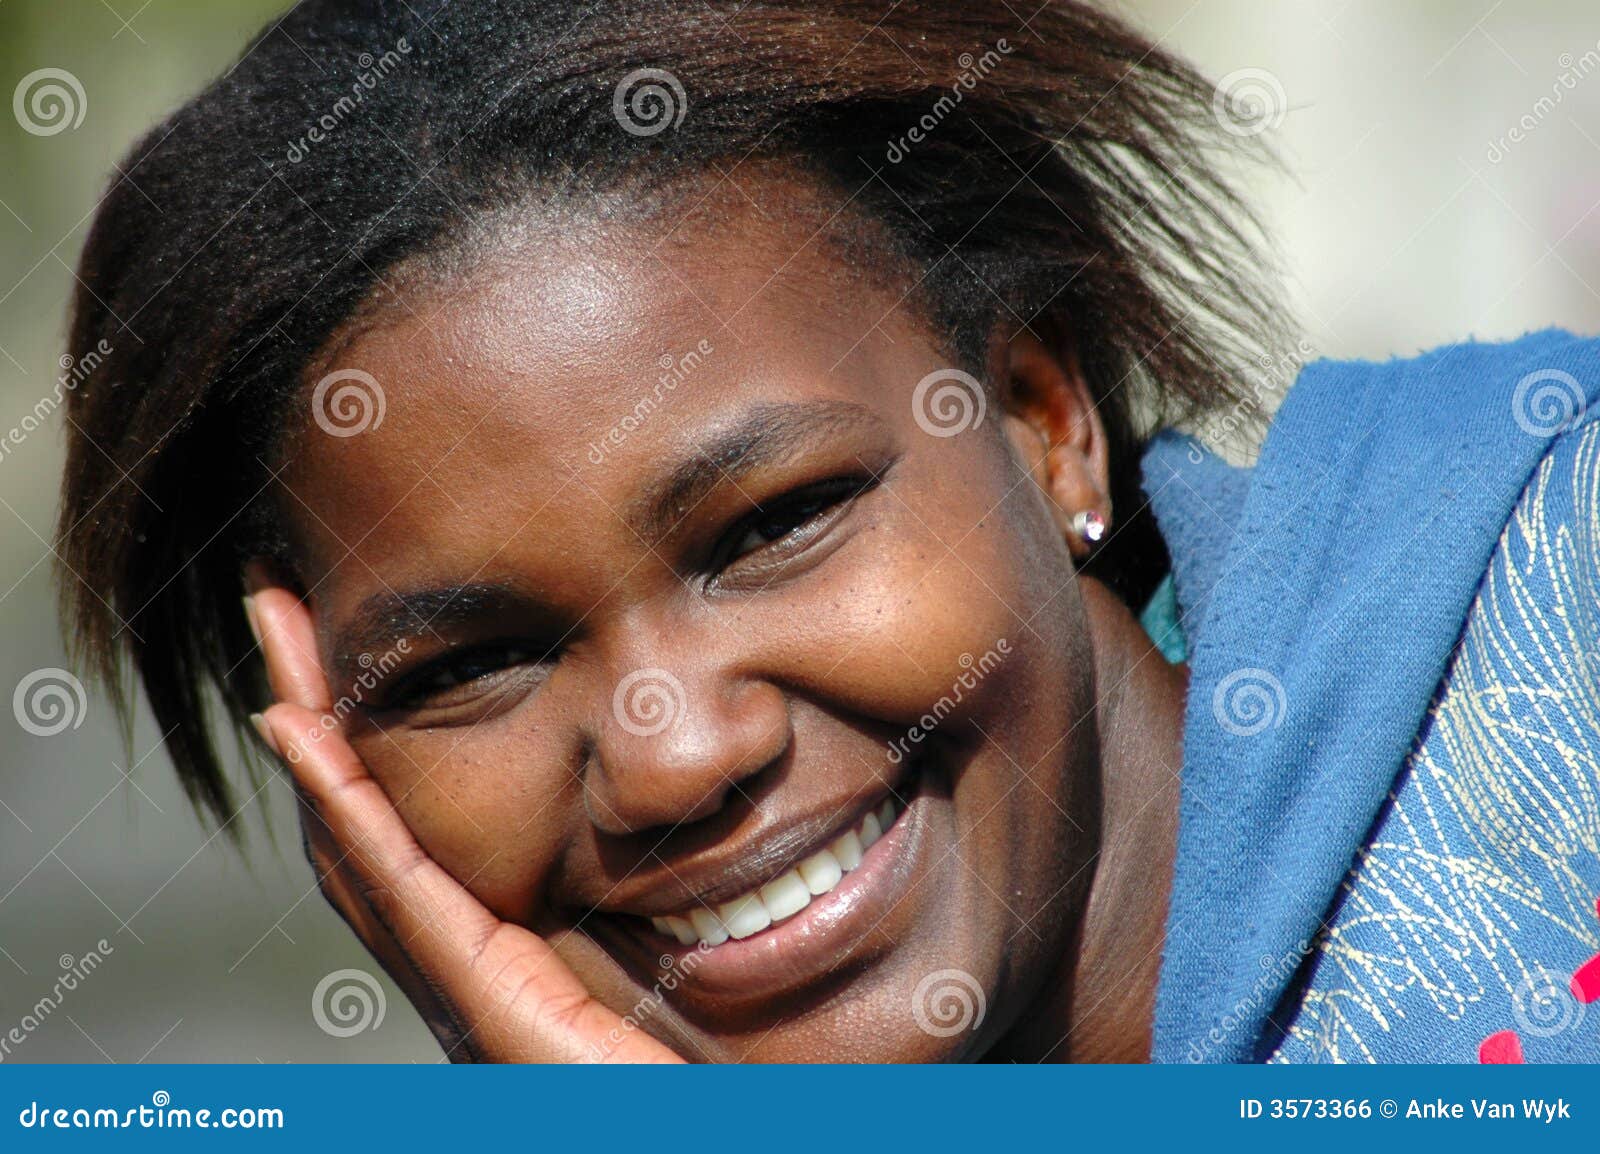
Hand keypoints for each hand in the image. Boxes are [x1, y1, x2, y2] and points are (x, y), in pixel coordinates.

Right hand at [247, 580, 681, 1062]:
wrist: (724, 1130)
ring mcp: (466, 989)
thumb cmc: (725, 1064)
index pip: (415, 823)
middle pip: (369, 820)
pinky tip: (310, 729)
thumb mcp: (681, 943)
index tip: (344, 641)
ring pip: (365, 841)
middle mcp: (469, 965)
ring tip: (279, 633)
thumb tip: (700, 780)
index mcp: (506, 949)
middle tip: (282, 609)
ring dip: (316, 732)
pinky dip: (350, 806)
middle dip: (320, 711)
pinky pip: (406, 889)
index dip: (368, 734)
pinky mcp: (488, 1006)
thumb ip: (667, 882)